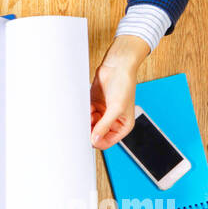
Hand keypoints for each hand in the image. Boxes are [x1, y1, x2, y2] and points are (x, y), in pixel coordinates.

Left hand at [89, 34, 149, 149]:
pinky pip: (85, 116)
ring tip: (90, 111)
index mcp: (122, 126)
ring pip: (88, 126)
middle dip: (89, 130)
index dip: (96, 141)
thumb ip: (104, 125)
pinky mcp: (95, 107)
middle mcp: (112, 122)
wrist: (117, 66)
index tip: (86, 137)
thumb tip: (94, 140)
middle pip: (95, 135)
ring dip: (86, 120)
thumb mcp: (116, 108)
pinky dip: (83, 113)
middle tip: (83, 125)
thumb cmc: (124, 84)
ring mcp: (103, 115)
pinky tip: (87, 106)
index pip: (106, 142)